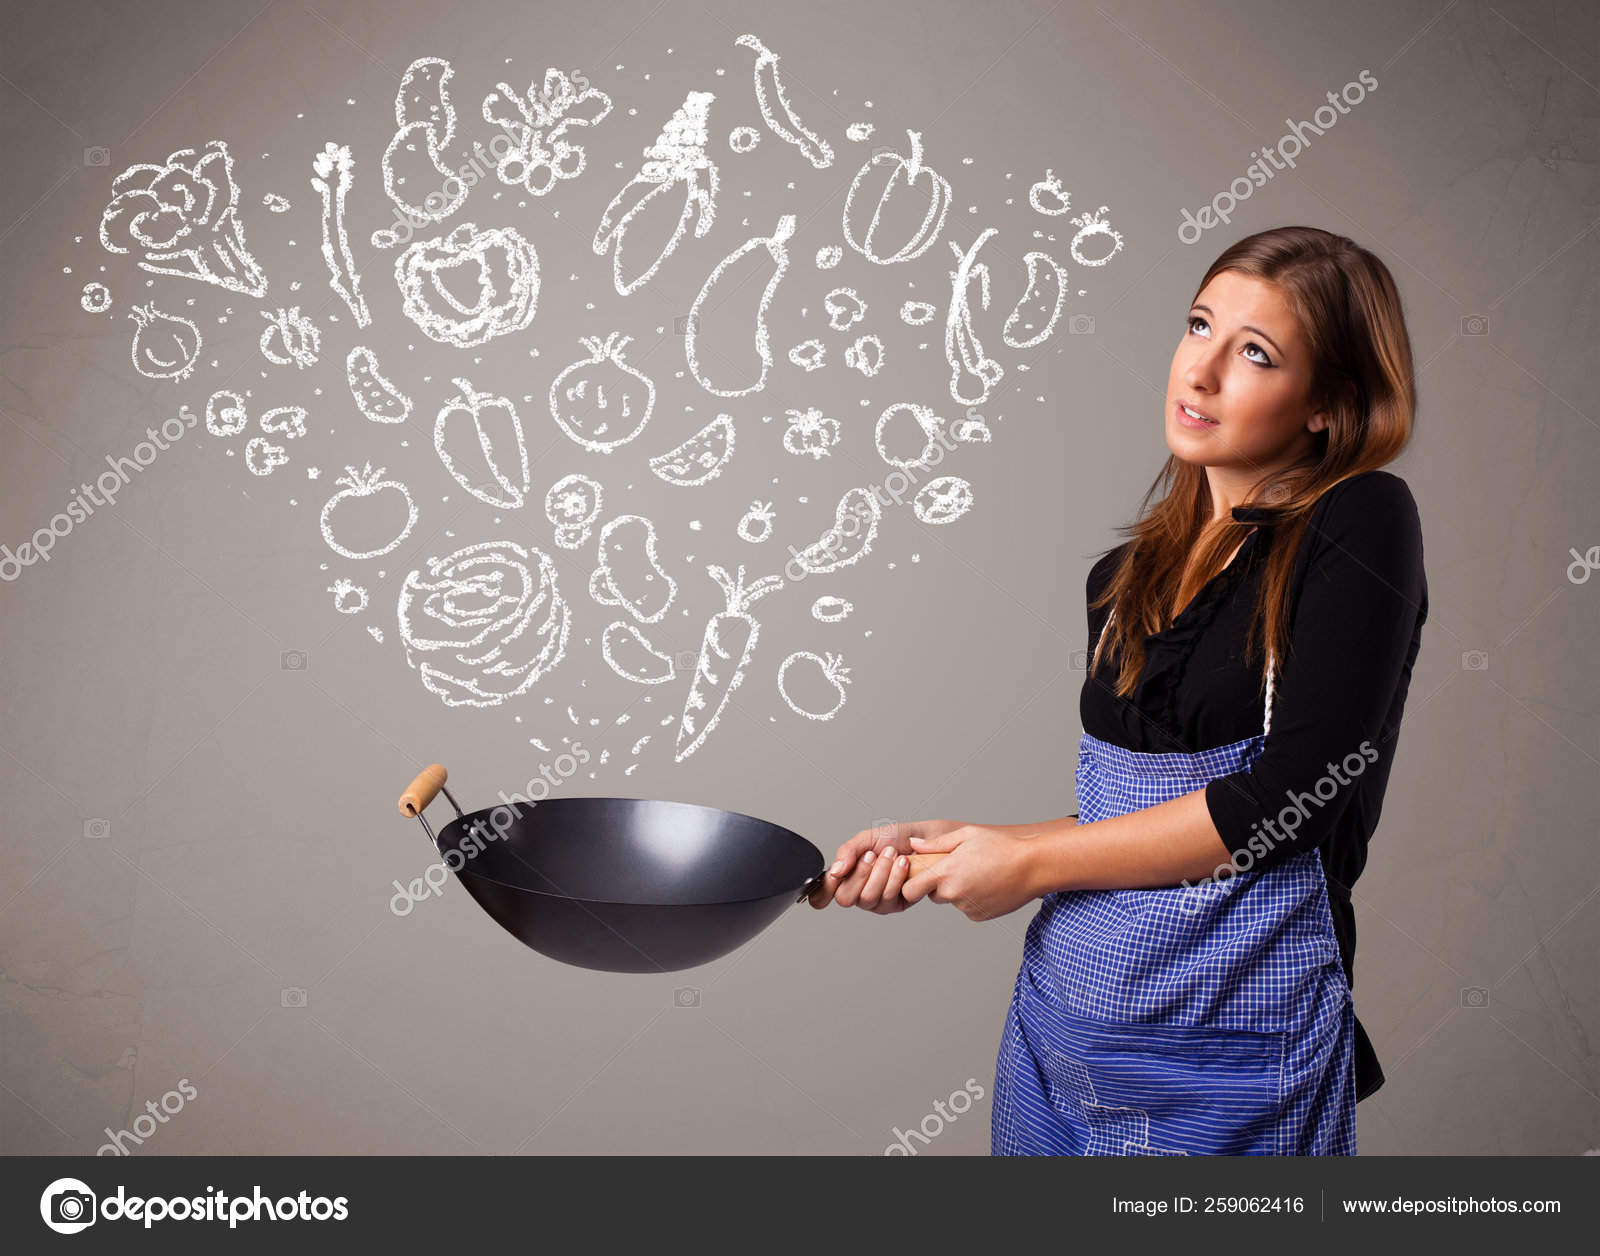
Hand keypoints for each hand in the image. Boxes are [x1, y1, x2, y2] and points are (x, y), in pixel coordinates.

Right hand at [807, 819, 964, 912]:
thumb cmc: (897, 837)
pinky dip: (895, 878)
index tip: (833, 877)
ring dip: (881, 873)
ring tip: (892, 854)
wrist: (927, 840)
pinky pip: (887, 899)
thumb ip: (847, 851)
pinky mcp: (896, 905)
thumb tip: (835, 870)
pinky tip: (903, 864)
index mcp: (847, 876)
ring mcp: (877, 900)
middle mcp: (859, 891)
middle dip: (861, 873)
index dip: (822, 891)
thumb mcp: (867, 838)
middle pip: (845, 898)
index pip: (824, 894)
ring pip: (867, 899)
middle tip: (873, 855)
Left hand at [900, 825, 1042, 920]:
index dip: (909, 884)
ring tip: (978, 872)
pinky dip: (972, 898)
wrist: (1033, 867)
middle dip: (937, 884)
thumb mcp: (967, 836)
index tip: (917, 875)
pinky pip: (967, 907)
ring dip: (957, 890)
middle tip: (956, 868)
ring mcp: (967, 908)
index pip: (910, 889)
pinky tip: (988, 884)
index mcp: (946, 873)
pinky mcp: (979, 916)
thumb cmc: (1001, 847)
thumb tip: (914, 845)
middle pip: (932, 894)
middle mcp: (954, 894)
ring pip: (951, 900)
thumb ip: (937, 843)